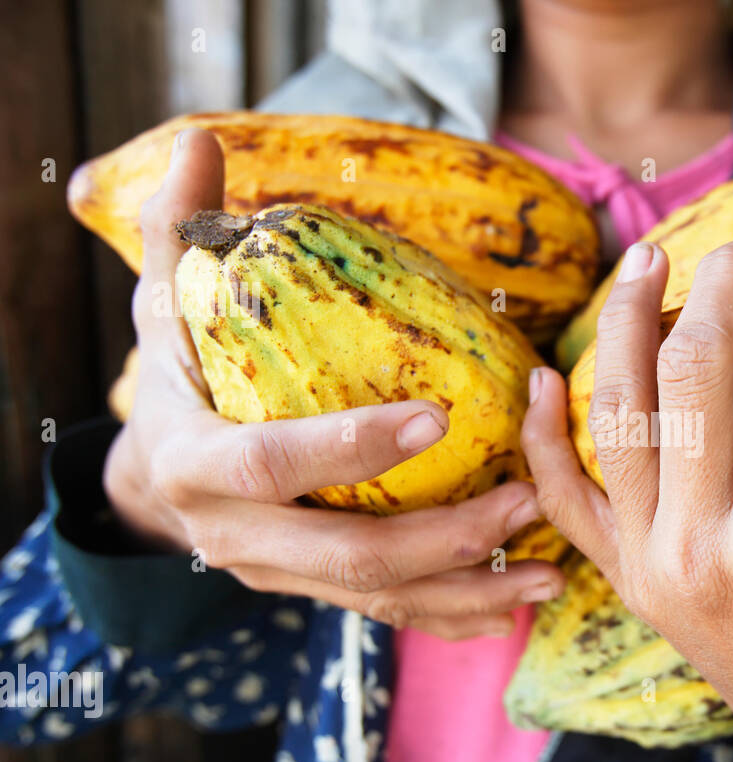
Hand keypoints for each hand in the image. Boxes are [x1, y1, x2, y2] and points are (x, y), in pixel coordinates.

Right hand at [103, 129, 563, 638]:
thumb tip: (200, 141)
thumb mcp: (163, 300)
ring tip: (546, 571)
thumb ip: (179, 228)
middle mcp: (234, 535)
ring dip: (467, 589)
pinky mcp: (313, 590)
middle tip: (525, 504)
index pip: (272, 464)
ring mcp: (278, 573)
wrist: (152, 473)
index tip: (435, 420)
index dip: (348, 448)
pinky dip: (451, 615)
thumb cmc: (176, 372)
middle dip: (441, 538)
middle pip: (345, 555)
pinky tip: (513, 607)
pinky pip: (386, 613)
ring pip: (378, 597)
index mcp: (195, 463)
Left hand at [523, 209, 732, 761]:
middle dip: (726, 279)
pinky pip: (566, 499)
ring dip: (629, 322)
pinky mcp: (627, 579)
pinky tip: (546, 376)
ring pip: (618, 413)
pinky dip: (545, 435)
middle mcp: (702, 545)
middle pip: (693, 368)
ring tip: (655, 255)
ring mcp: (650, 563)